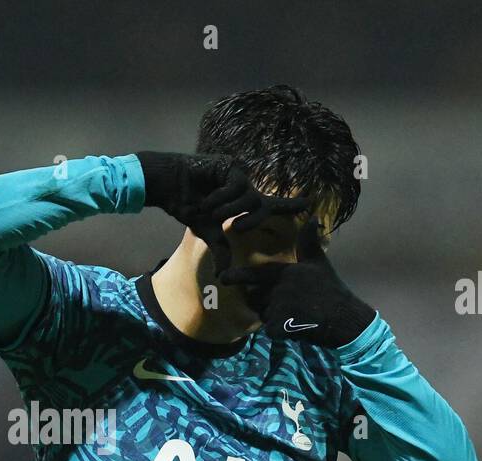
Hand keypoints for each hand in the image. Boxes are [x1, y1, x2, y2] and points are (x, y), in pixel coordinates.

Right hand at [136, 152, 308, 272]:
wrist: (170, 186)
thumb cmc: (188, 205)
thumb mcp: (207, 232)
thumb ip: (220, 249)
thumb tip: (223, 275)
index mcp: (242, 203)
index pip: (272, 206)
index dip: (291, 206)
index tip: (312, 203)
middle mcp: (245, 188)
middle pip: (262, 206)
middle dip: (253, 219)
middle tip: (237, 228)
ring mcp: (240, 175)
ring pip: (248, 198)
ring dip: (228, 211)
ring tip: (210, 212)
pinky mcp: (232, 165)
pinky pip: (236, 187)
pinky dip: (220, 199)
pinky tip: (207, 199)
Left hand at [218, 216, 375, 346]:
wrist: (344, 317)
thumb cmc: (331, 289)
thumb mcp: (320, 263)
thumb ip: (309, 243)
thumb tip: (313, 217)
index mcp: (286, 273)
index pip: (256, 274)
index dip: (238, 276)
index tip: (222, 278)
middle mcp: (280, 288)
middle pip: (257, 298)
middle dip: (265, 303)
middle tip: (286, 305)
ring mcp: (280, 308)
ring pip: (264, 315)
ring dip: (274, 318)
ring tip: (295, 315)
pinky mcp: (282, 326)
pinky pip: (270, 330)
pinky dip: (279, 332)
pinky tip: (295, 327)